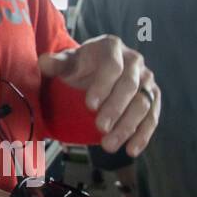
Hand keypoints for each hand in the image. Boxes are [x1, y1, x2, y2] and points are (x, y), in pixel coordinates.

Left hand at [38, 35, 159, 157]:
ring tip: (108, 144)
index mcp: (112, 46)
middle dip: (115, 109)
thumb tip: (43, 62)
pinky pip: (152, 117)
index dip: (103, 86)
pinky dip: (143, 135)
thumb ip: (56, 63)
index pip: (112, 66)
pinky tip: (131, 149)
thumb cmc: (80, 66)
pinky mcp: (153, 97)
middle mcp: (134, 60)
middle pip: (130, 86)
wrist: (95, 70)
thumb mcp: (67, 62)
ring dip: (127, 126)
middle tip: (100, 128)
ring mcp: (147, 79)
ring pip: (143, 104)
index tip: (89, 105)